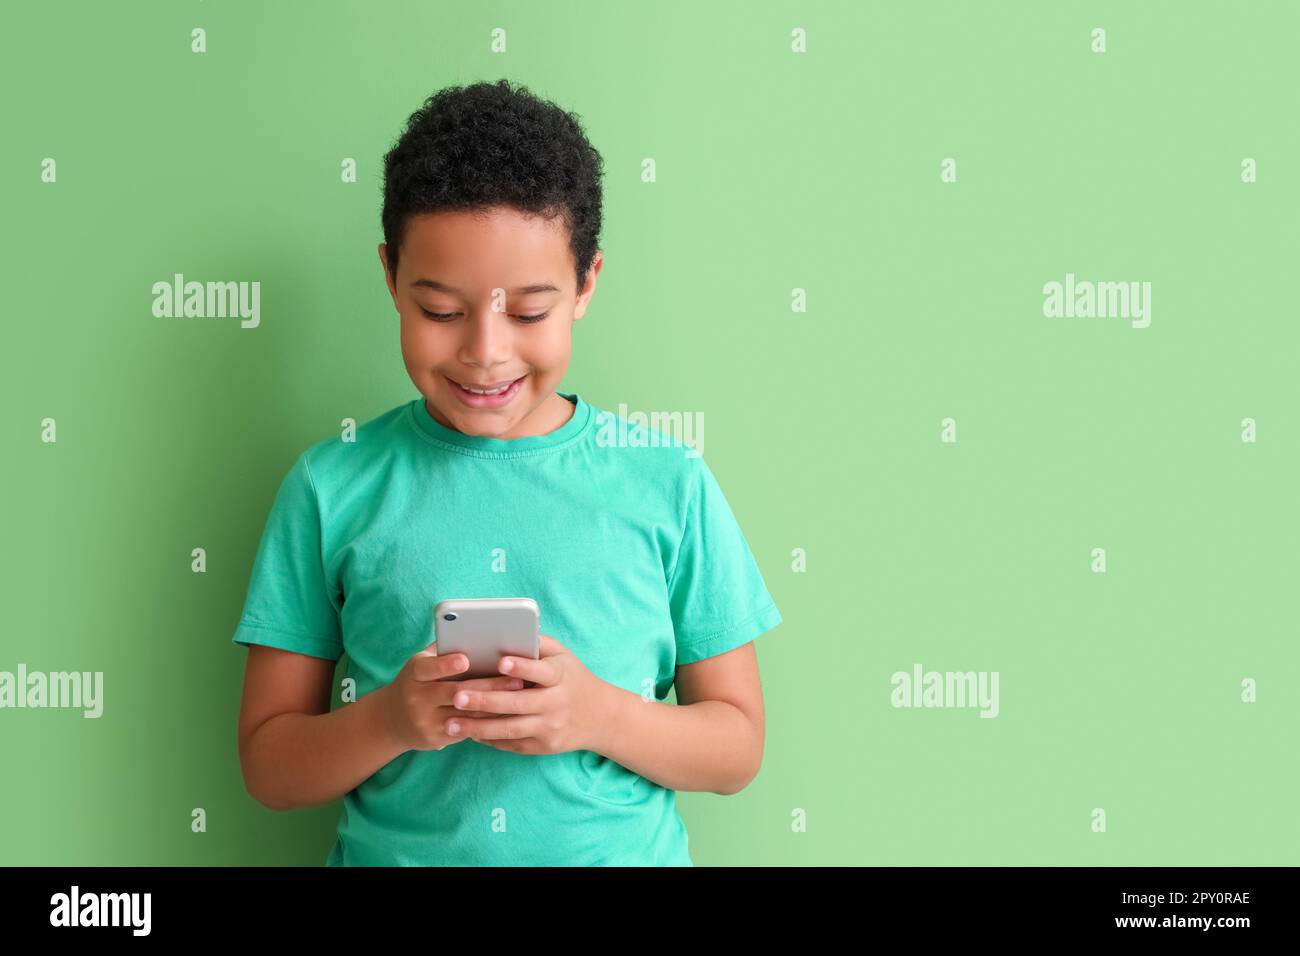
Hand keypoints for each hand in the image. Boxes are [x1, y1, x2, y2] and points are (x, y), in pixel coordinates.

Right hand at [377, 640, 525, 751]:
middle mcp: (417, 698)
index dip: (446, 665)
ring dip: (495, 706)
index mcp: (414, 674)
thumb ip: (444, 650)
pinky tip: (508, 714)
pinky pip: (467, 730)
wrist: (393, 720)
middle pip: (455, 692)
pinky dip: (488, 722)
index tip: (465, 659)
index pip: (428, 668)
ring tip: (520, 697)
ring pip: (466, 713)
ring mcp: (425, 721)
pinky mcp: (435, 738)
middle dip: (488, 686)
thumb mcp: (422, 664)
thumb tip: (477, 631)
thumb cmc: (419, 681)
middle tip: (516, 680)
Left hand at [444, 634, 610, 754]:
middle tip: (457, 696)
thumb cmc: (572, 678)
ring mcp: (550, 728)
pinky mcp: (544, 746)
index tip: (500, 662)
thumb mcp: (563, 656)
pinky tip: (468, 733)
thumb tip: (507, 631)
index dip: (522, 667)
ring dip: (478, 727)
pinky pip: (512, 744)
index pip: (541, 672)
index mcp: (561, 676)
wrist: (600, 717)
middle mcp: (557, 704)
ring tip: (451, 723)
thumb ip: (538, 644)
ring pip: (511, 729)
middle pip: (518, 704)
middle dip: (485, 701)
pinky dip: (489, 739)